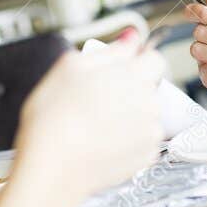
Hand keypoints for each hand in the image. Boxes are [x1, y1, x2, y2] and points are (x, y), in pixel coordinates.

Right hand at [15, 30, 165, 203]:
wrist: (51, 168)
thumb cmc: (54, 117)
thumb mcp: (71, 67)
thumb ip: (109, 51)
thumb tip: (131, 38)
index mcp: (133, 76)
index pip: (155, 58)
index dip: (137, 61)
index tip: (119, 69)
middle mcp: (149, 104)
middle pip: (149, 88)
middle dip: (129, 89)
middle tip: (95, 99)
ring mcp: (149, 133)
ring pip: (145, 115)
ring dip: (128, 115)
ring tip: (94, 124)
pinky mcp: (144, 158)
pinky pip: (141, 141)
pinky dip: (127, 140)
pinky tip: (100, 142)